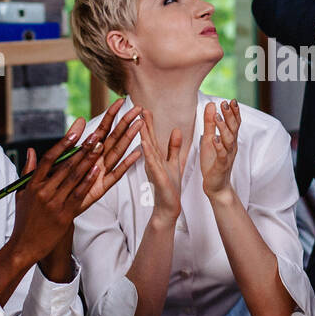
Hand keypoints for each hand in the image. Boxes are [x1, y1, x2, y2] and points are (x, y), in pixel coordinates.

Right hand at [8, 98, 141, 268]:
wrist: (25, 246)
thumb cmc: (25, 219)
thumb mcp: (22, 194)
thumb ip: (29, 172)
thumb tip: (31, 150)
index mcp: (33, 184)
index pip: (49, 158)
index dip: (64, 142)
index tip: (76, 129)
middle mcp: (44, 191)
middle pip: (66, 165)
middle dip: (82, 148)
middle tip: (96, 132)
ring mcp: (55, 203)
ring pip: (75, 177)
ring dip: (89, 160)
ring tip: (101, 145)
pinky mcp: (66, 215)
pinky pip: (80, 194)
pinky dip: (90, 180)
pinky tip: (100, 169)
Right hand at [140, 110, 182, 225]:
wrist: (169, 206)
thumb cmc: (169, 186)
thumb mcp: (173, 162)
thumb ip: (174, 147)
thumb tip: (176, 130)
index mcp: (155, 157)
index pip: (151, 137)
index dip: (148, 123)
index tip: (144, 108)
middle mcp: (151, 161)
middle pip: (147, 139)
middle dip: (143, 124)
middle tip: (138, 108)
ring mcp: (153, 168)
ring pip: (147, 149)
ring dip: (143, 136)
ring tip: (140, 122)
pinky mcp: (157, 177)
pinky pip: (152, 163)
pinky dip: (148, 153)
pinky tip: (144, 143)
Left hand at [200, 99, 240, 200]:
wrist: (216, 186)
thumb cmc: (213, 162)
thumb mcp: (209, 139)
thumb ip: (210, 123)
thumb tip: (212, 105)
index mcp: (229, 140)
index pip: (234, 123)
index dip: (234, 112)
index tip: (230, 100)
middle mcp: (231, 146)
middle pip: (233, 128)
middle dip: (229, 115)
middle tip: (225, 103)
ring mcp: (227, 156)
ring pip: (228, 140)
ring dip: (223, 128)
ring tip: (217, 117)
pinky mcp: (221, 166)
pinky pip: (221, 155)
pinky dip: (218, 146)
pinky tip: (214, 138)